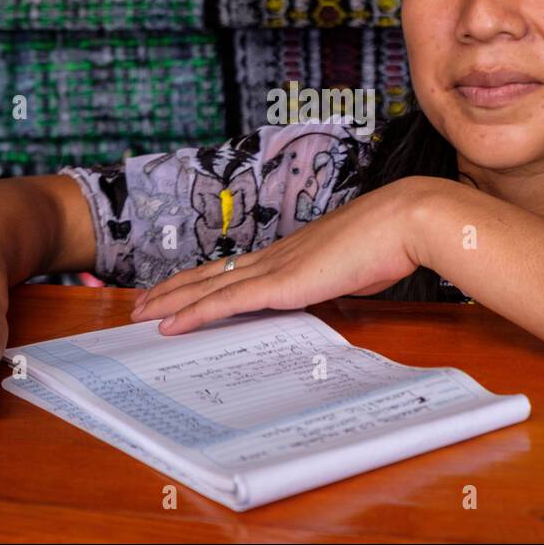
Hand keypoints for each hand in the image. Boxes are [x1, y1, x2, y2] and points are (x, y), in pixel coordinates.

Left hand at [129, 176, 428, 334]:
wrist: (403, 221)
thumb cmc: (390, 242)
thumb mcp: (357, 269)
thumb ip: (338, 279)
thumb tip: (337, 287)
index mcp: (292, 253)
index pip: (236, 268)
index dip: (205, 279)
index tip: (183, 289)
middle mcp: (275, 256)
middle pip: (210, 273)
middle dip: (173, 289)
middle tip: (142, 303)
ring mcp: (274, 268)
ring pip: (207, 286)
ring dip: (171, 301)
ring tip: (141, 313)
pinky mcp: (279, 284)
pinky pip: (225, 302)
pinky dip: (193, 313)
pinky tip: (169, 324)